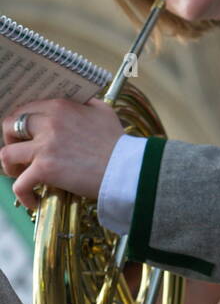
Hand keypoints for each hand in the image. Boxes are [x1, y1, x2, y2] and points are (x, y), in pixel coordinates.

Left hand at [0, 98, 123, 208]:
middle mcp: (48, 122)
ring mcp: (44, 146)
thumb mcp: (102, 111)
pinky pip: (19, 184)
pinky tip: (34, 200)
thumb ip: (85, 104)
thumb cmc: (117, 141)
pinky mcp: (45, 169)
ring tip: (20, 175)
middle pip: (9, 126)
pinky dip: (23, 194)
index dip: (20, 124)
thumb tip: (77, 103)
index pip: (25, 109)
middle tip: (20, 154)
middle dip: (9, 140)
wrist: (124, 167)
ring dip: (9, 167)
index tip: (24, 136)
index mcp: (60, 106)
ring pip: (6, 154)